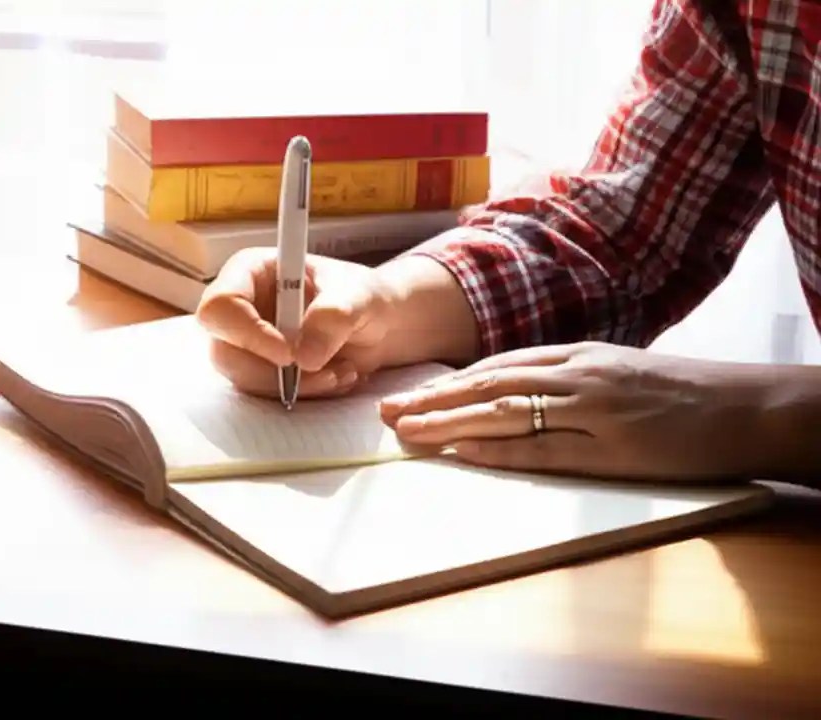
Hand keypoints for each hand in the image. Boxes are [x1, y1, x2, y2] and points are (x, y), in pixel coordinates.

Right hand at [195, 248, 393, 398]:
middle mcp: (240, 309)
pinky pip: (267, 395)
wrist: (380, 325)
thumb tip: (303, 357)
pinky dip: (305, 395)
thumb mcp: (358, 296)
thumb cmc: (363, 296)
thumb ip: (333, 317)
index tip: (288, 354)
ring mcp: (247, 344)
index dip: (247, 333)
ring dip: (296, 387)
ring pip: (245, 380)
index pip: (220, 305)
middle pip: (224, 351)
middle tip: (322, 371)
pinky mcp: (262, 371)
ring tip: (340, 372)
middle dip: (273, 373)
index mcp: (250, 273)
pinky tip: (336, 377)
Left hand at [377, 341, 766, 480]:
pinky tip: (462, 454)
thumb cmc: (682, 394)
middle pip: (488, 385)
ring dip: (450, 424)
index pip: (497, 366)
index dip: (449, 382)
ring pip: (504, 412)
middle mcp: (576, 375)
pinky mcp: (611, 446)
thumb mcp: (619, 372)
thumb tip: (517, 392)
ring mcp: (592, 408)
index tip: (410, 393)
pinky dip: (497, 450)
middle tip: (387, 412)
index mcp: (578, 356)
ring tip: (407, 432)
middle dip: (433, 400)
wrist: (746, 406)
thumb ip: (570, 378)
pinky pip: (542, 447)